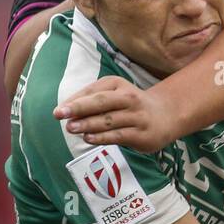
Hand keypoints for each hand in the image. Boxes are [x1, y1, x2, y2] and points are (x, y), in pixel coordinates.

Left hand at [54, 76, 174, 150]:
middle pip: (101, 102)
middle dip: (79, 108)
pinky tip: (88, 138)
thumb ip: (91, 101)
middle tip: (59, 114)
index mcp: (118, 85)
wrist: (165, 115)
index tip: (58, 111)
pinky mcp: (141, 134)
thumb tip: (66, 111)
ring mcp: (137, 116)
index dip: (75, 101)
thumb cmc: (130, 105)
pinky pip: (118, 135)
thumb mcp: (114, 94)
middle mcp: (129, 98)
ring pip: (109, 120)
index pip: (93, 91)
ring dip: (88, 124)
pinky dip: (102, 137)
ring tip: (70, 128)